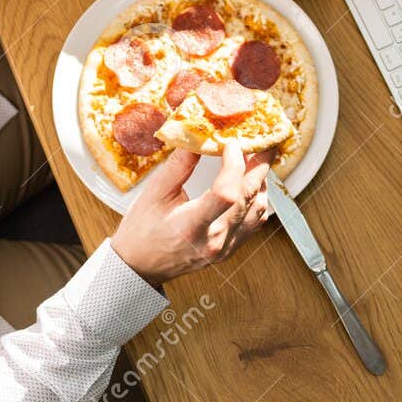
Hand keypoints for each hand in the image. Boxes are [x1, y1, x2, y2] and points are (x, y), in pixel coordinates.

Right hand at [112, 145, 271, 287]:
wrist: (140, 265)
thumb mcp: (155, 192)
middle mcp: (214, 240)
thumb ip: (179, 164)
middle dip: (258, 165)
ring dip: (260, 181)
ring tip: (255, 159)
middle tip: (260, 141)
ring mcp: (225, 248)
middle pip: (248, 198)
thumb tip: (198, 135)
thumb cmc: (142, 230)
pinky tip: (251, 183)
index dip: (234, 164)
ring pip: (258, 209)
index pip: (226, 193)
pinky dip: (257, 199)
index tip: (231, 144)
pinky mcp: (230, 250)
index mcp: (191, 226)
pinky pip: (254, 222)